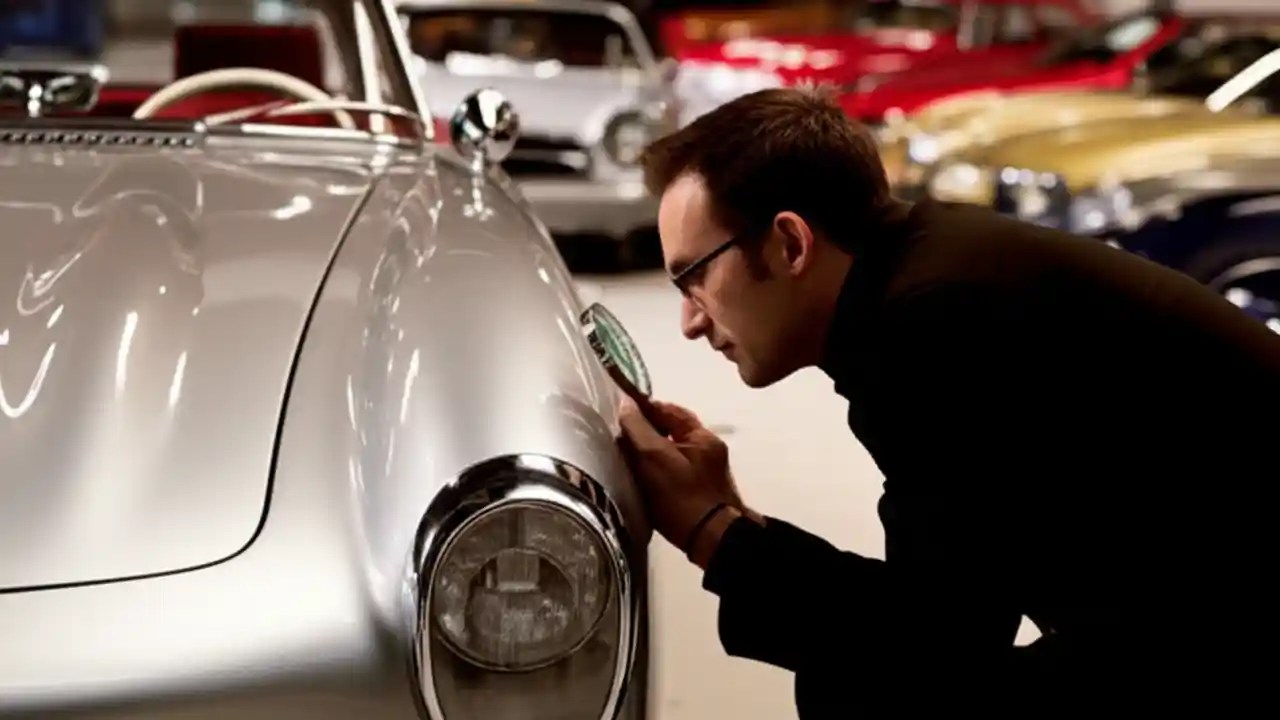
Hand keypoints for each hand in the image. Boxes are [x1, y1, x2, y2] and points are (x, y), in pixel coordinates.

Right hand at [617, 397, 761, 566]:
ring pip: (668, 454)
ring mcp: (703, 473)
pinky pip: (670, 474)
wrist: (712, 541)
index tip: (618, 415)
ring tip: (623, 461)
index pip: (668, 410)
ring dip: (647, 455)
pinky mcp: (697, 494)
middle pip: (668, 432)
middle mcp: (706, 451)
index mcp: (701, 436)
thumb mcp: (656, 458)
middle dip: (643, 434)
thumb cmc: (682, 497)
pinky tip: (639, 482)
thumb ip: (640, 430)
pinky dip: (654, 473)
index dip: (642, 409)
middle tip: (617, 441)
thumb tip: (625, 405)